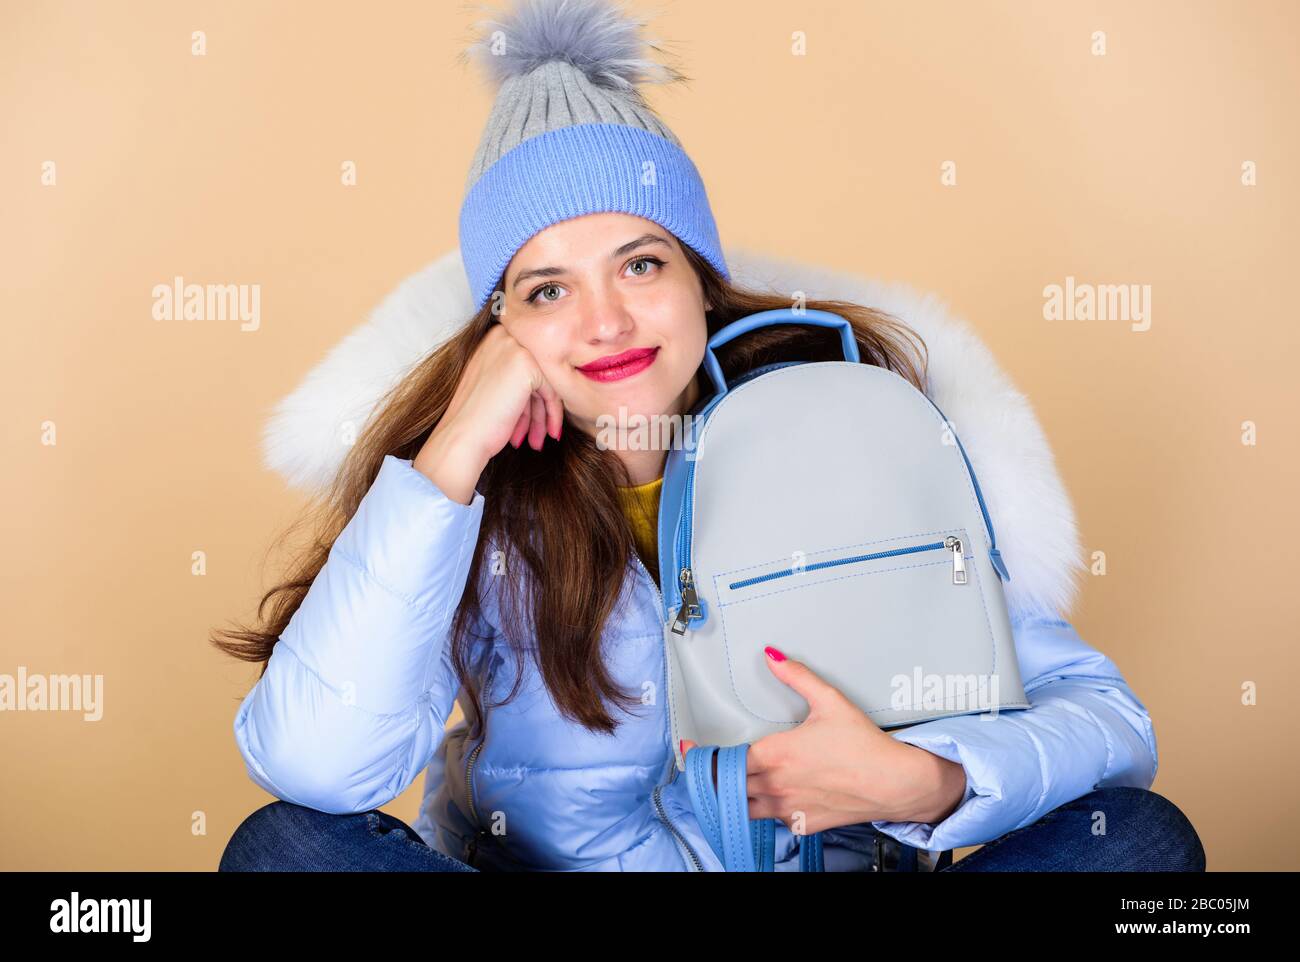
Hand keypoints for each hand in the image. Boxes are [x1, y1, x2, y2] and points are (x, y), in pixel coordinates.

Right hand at [413, 324, 564, 503]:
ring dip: (543, 416)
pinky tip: (551, 434)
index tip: (529, 421)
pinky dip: (552, 414)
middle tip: (537, 435)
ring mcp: (515, 348)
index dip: (529, 397)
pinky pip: (551, 392)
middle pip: (535, 374)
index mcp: (491, 338)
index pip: (524, 366)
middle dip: (537, 408)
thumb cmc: (471, 418)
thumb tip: (541, 383)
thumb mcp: (491, 385)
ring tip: (538, 440)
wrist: (461, 437)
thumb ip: (512, 375)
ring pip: (545, 384)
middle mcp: (502, 337)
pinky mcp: (527, 366)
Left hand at [680, 646, 968, 835]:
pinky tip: (770, 796)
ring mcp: (787, 808)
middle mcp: (775, 784)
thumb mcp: (829, 700)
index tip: (687, 750)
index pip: (723, 760)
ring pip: (744, 807)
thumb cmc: (864, 745)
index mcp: (774, 753)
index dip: (702, 756)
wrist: (894, 783)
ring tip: (731, 783)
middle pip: (728, 785)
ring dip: (736, 796)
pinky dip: (765, 809)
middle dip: (716, 776)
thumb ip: (796, 676)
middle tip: (708, 766)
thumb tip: (771, 655)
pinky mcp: (802, 824)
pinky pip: (771, 820)